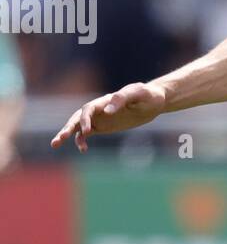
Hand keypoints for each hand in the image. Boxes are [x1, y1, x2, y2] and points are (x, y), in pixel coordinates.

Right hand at [51, 81, 167, 152]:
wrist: (155, 101)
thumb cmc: (148, 95)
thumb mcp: (140, 94)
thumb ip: (123, 99)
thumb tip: (107, 110)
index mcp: (106, 100)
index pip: (89, 108)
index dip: (86, 119)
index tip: (89, 131)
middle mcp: (99, 108)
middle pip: (78, 117)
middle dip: (67, 128)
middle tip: (59, 139)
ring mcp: (100, 117)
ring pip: (78, 126)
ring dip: (67, 134)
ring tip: (55, 144)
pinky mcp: (103, 126)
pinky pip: (86, 133)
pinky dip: (81, 140)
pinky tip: (82, 149)